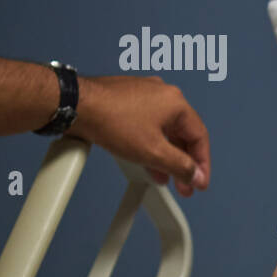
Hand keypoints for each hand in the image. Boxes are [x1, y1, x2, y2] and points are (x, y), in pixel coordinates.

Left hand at [68, 76, 210, 196]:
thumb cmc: (110, 119)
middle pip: (182, 134)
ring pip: (164, 129)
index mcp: (176, 103)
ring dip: (165, 154)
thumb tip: (195, 175)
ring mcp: (144, 93)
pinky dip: (150, 142)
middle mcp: (163, 94)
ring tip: (162, 175)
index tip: (199, 181)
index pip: (200, 138)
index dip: (202, 164)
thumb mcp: (153, 152)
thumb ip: (180, 166)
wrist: (74, 105)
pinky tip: (145, 156)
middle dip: (182, 162)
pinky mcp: (127, 97)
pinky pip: (147, 123)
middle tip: (183, 184)